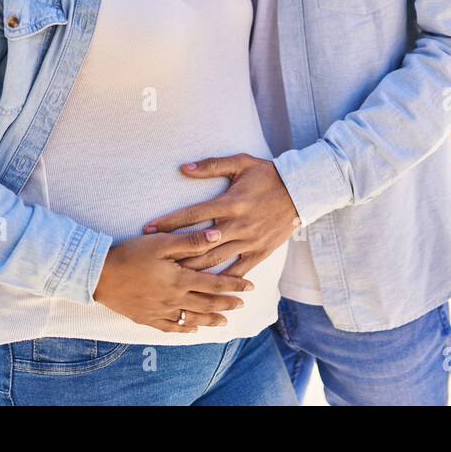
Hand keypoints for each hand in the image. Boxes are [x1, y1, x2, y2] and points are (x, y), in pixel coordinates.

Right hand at [92, 229, 254, 332]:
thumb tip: (218, 235)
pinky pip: (171, 327)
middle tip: (242, 304)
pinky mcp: (147, 318)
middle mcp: (174, 299)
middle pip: (208, 304)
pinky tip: (193, 330)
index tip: (250, 286)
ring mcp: (161, 311)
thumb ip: (191, 240)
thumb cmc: (131, 254)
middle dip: (227, 304)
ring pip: (193, 319)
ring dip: (211, 320)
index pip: (215, 284)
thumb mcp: (161, 242)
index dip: (234, 285)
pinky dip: (185, 330)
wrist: (99, 274)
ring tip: (224, 322)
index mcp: (180, 279)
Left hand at [142, 153, 301, 277]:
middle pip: (200, 244)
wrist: (301, 191)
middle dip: (174, 252)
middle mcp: (238, 225)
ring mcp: (249, 240)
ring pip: (216, 261)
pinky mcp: (260, 251)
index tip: (148, 229)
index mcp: (231, 203)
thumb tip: (183, 168)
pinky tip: (206, 289)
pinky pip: (239, 270)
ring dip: (193, 270)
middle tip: (152, 260)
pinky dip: (223, 281)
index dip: (169, 222)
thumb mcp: (241, 163)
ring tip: (171, 277)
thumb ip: (211, 165)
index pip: (193, 215)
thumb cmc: (268, 174)